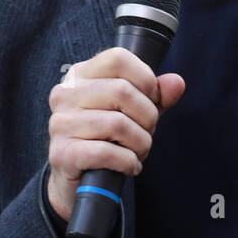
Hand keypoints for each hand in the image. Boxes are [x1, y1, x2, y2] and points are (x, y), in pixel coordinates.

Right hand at [46, 47, 185, 222]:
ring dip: (141, 143)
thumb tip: (176, 83)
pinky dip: (127, 162)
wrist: (77, 179)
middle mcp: (65, 94)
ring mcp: (60, 123)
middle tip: (148, 132)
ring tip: (139, 151)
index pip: (118, 58)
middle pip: (122, 91)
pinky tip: (130, 166)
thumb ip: (156, 96)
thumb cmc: (107, 137)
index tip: (152, 99)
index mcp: (80, 75)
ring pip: (117, 124)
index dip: (145, 79)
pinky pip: (105, 152)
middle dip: (148, 117)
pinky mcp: (62, 153)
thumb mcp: (134, 111)